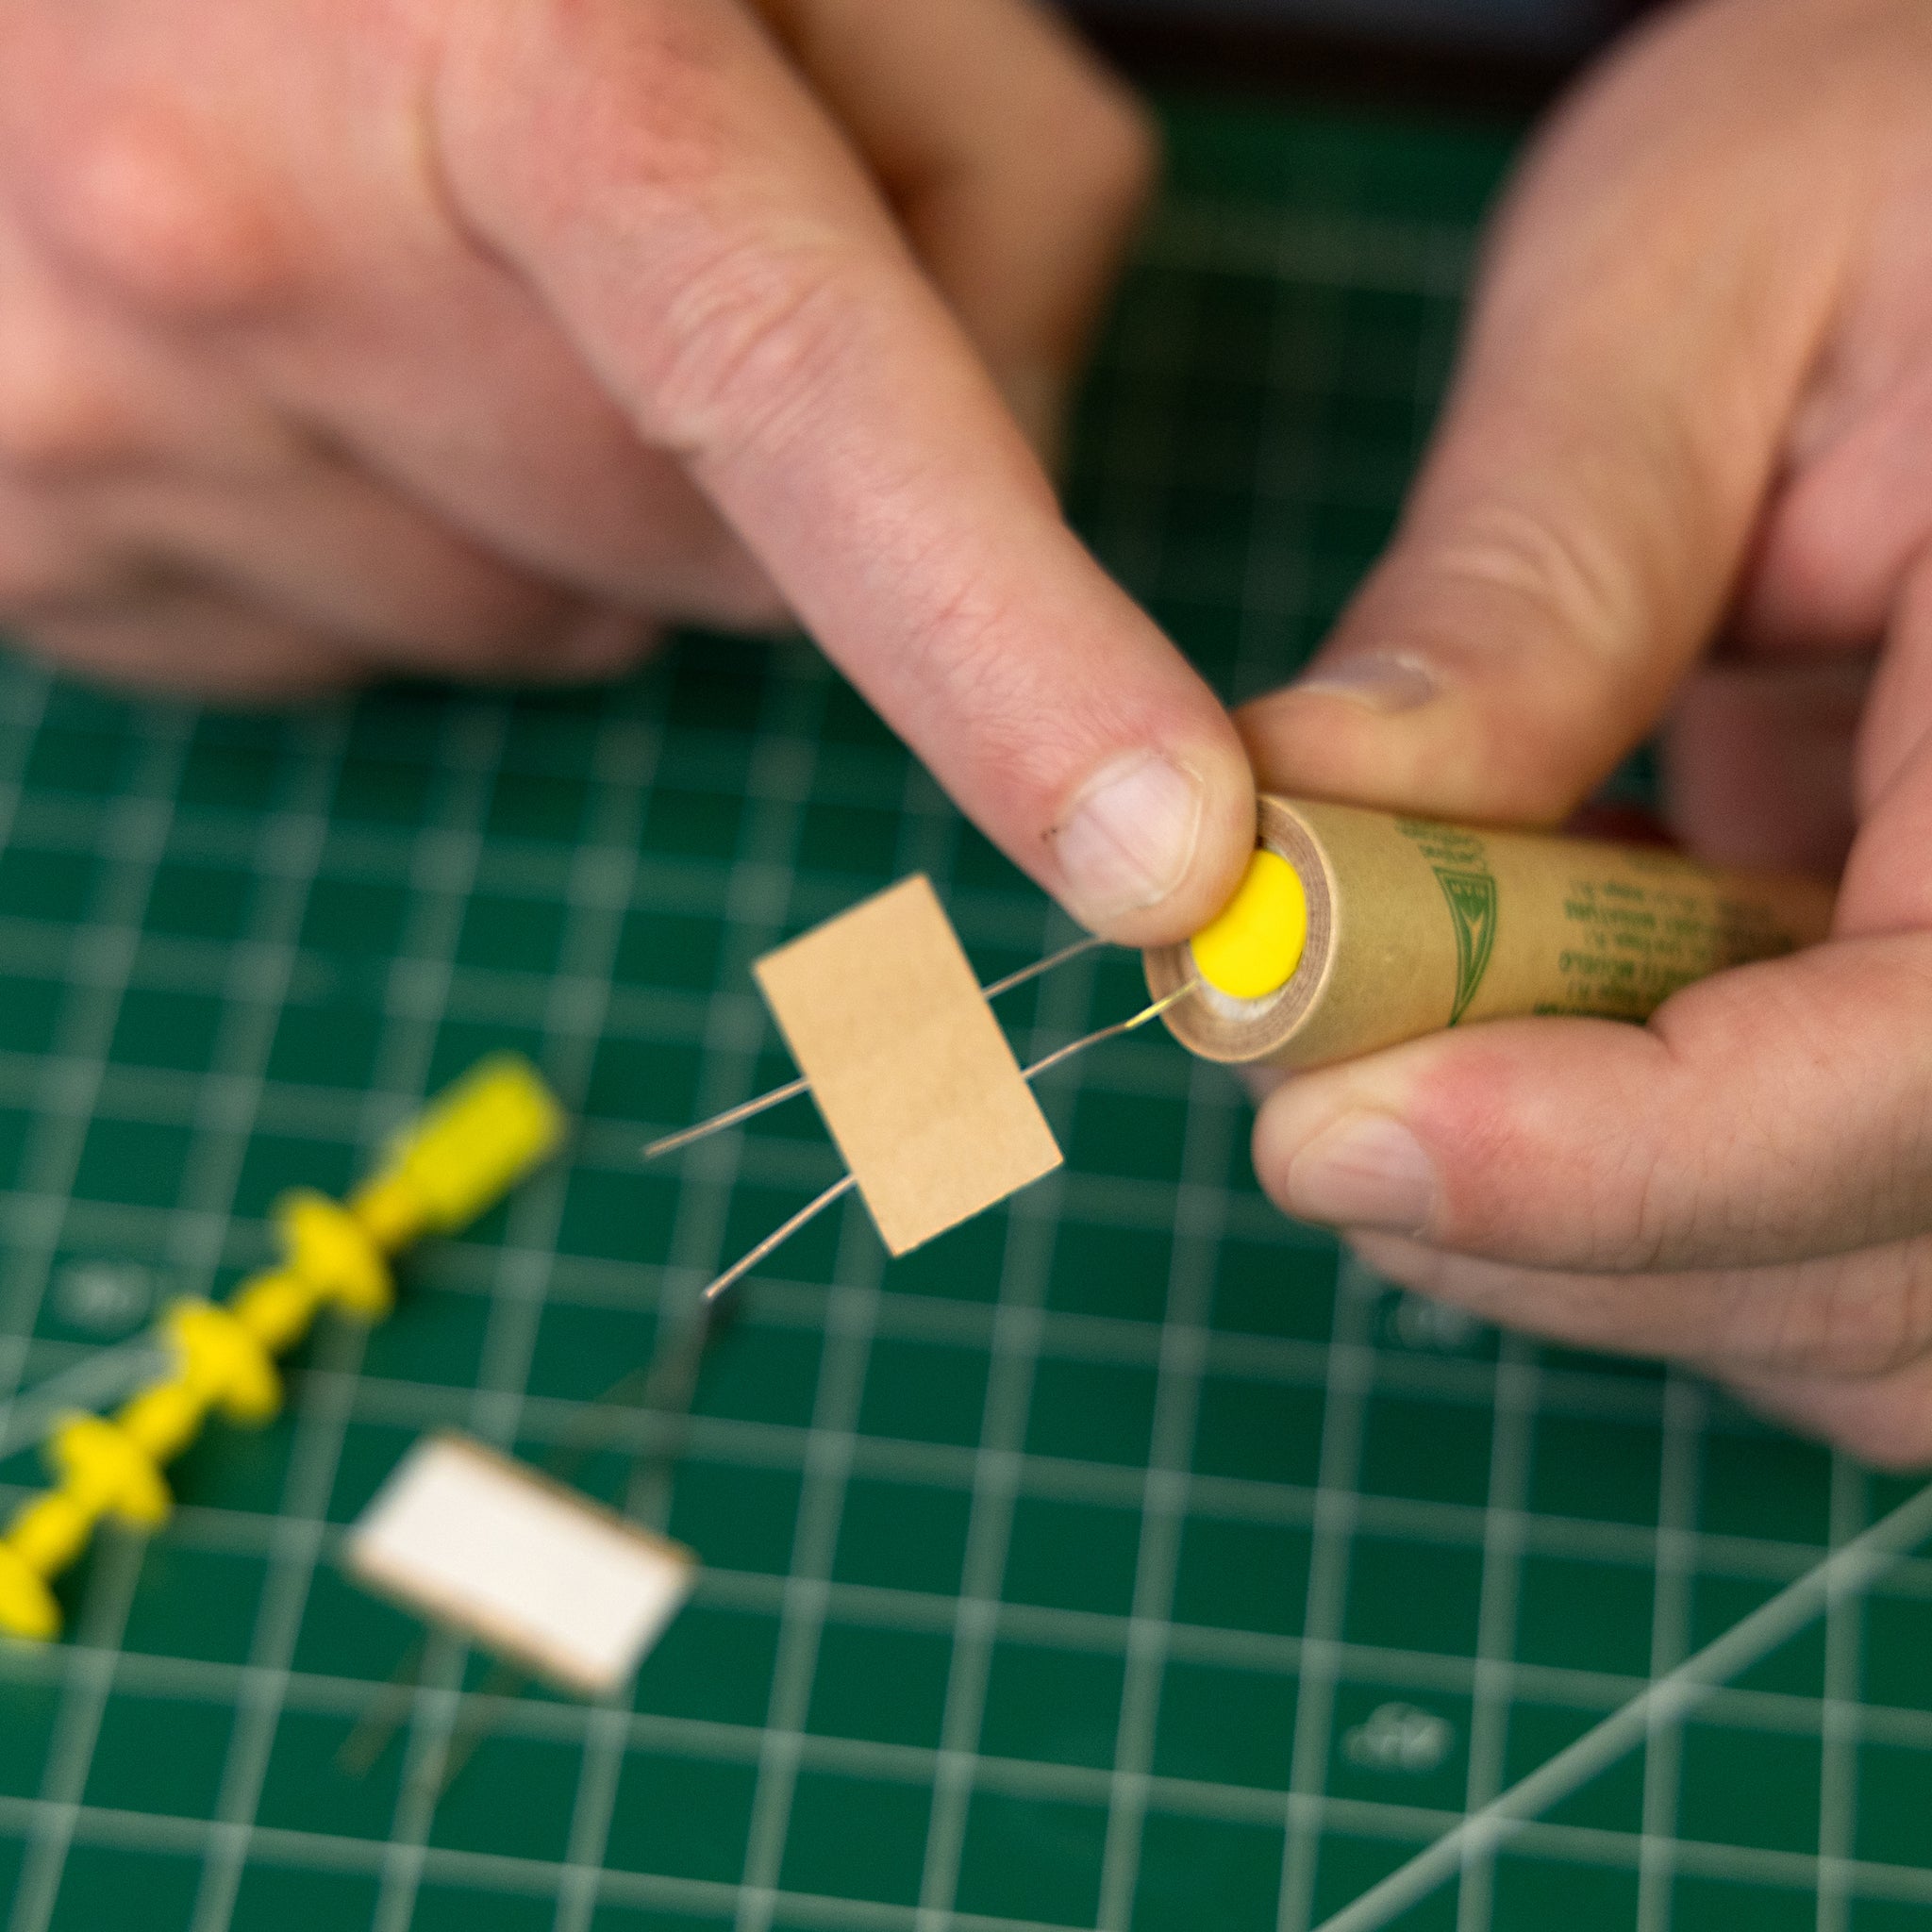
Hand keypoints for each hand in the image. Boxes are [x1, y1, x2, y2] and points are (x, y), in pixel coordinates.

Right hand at [0, 0, 1253, 940]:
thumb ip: (989, 176)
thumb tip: (1020, 469)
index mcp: (489, 42)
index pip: (807, 396)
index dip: (1011, 651)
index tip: (1164, 858)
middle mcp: (248, 254)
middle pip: (711, 568)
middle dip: (753, 465)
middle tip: (620, 236)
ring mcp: (102, 430)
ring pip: (548, 628)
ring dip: (573, 501)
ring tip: (427, 254)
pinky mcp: (29, 548)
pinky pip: (371, 644)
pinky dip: (414, 533)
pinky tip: (312, 348)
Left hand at [1238, 0, 1931, 1463]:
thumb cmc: (1889, 146)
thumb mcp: (1694, 288)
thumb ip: (1528, 584)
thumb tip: (1288, 836)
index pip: (1917, 1077)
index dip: (1624, 1161)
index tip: (1324, 1136)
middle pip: (1864, 1255)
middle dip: (1543, 1213)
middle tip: (1291, 1074)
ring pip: (1839, 1307)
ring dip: (1567, 1241)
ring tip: (1381, 1050)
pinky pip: (1818, 1248)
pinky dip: (1624, 1208)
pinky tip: (1515, 1051)